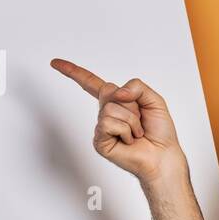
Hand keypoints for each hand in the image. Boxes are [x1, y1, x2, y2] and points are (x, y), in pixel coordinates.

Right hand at [51, 58, 185, 184]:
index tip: (55, 63)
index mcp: (117, 102)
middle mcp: (106, 113)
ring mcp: (101, 127)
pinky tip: (129, 140)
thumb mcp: (154, 99)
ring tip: (136, 133)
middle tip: (139, 120)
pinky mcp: (99, 140)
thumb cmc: (160, 131)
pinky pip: (108, 123)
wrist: (163, 155)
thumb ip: (137, 86)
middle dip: (130, 103)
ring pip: (110, 108)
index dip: (74, 72)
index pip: (92, 84)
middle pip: (108, 91)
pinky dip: (125, 130)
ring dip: (130, 120)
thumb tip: (116, 92)